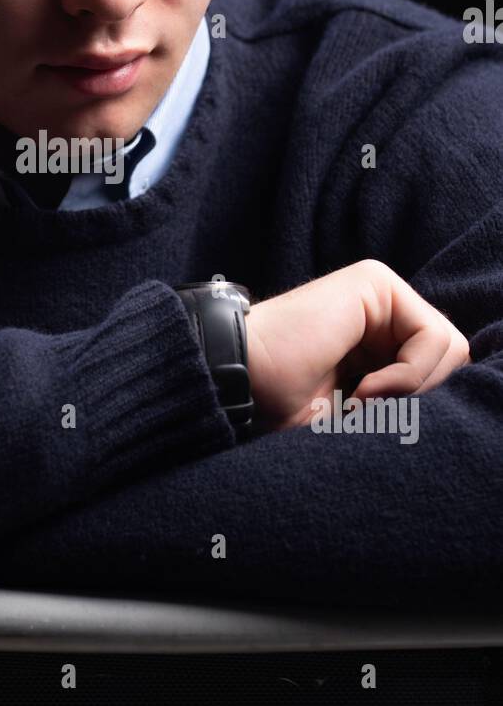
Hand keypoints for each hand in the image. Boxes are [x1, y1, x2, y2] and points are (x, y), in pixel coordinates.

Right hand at [244, 259, 471, 431]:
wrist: (242, 384)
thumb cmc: (286, 406)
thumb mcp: (364, 416)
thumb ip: (409, 403)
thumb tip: (464, 406)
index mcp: (379, 340)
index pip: (443, 372)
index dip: (421, 408)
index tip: (370, 424)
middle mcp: (384, 310)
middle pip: (454, 358)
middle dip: (420, 399)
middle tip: (366, 414)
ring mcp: (380, 291)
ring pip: (451, 349)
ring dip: (410, 390)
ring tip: (360, 401)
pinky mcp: (375, 282)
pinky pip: (433, 338)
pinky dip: (407, 376)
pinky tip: (363, 389)